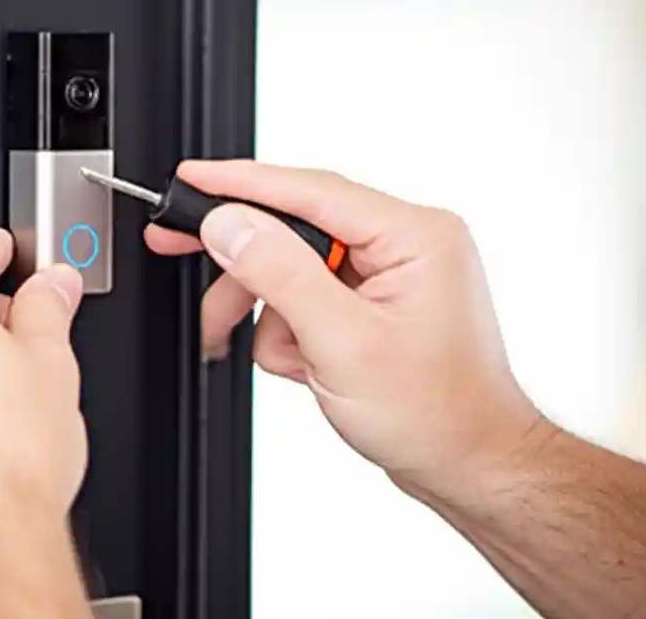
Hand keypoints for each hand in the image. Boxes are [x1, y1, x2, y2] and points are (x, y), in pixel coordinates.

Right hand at [145, 160, 543, 495]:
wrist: (468, 468)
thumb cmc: (437, 415)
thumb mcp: (344, 343)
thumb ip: (281, 274)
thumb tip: (230, 224)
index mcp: (415, 236)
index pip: (311, 190)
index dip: (241, 182)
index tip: (191, 178)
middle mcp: (406, 245)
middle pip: (295, 228)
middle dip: (245, 264)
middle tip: (177, 244)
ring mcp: (390, 276)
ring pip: (293, 269)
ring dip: (272, 315)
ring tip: (283, 359)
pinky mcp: (373, 304)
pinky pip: (307, 298)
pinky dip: (292, 334)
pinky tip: (309, 367)